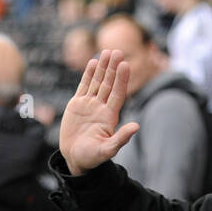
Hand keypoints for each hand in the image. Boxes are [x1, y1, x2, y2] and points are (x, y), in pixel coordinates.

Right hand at [59, 50, 139, 175]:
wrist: (75, 158)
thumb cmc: (92, 157)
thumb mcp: (107, 150)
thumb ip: (121, 138)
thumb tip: (137, 126)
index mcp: (110, 116)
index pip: (118, 93)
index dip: (122, 79)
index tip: (125, 64)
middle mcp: (101, 107)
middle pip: (109, 84)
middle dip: (113, 68)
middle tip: (118, 51)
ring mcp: (89, 105)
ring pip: (97, 82)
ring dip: (102, 67)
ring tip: (107, 52)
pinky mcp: (77, 105)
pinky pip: (84, 86)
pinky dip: (88, 75)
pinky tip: (93, 62)